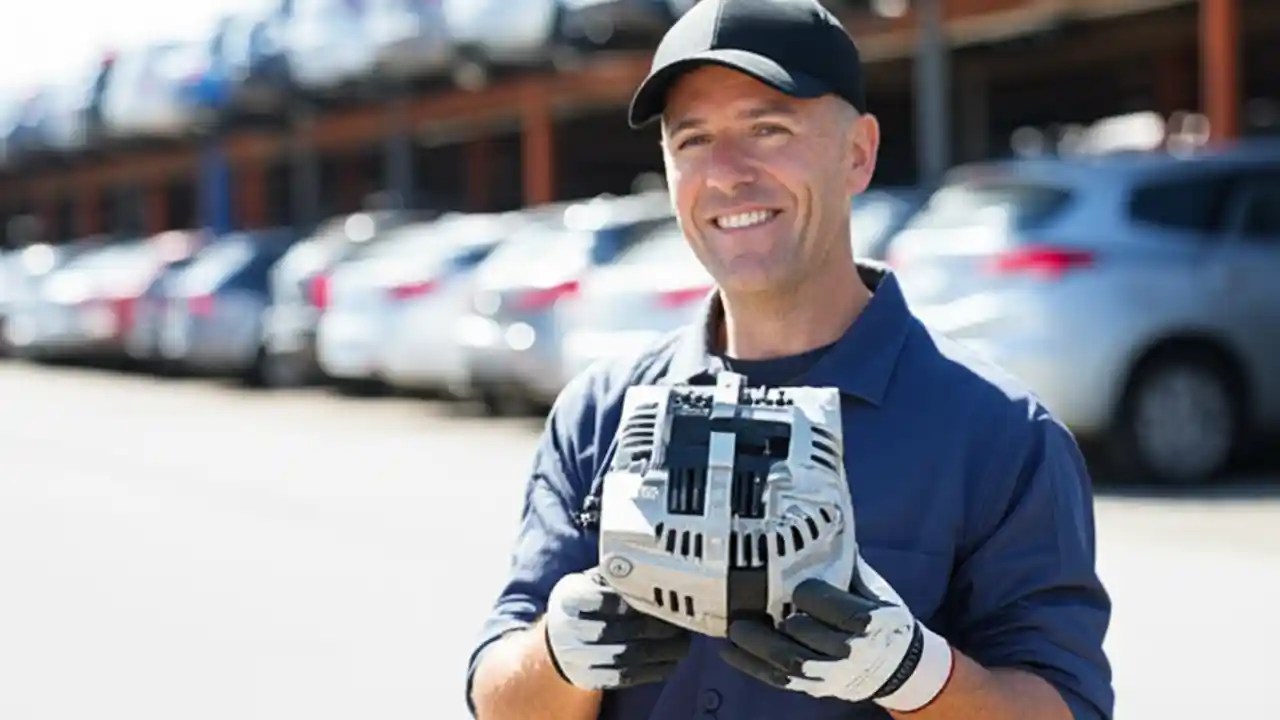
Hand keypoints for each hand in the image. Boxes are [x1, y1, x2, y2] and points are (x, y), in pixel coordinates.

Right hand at [543, 567, 692, 690]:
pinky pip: (625, 677)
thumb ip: (615, 577)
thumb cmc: (586, 605)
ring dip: (659, 651)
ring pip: (625, 656)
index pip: (601, 598)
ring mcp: (577, 657)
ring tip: (683, 643)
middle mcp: (568, 628)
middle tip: (681, 623)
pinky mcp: (590, 678)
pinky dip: (652, 670)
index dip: (633, 600)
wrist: (558, 642)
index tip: (662, 598)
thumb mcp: (590, 582)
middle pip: (617, 629)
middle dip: (654, 627)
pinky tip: (670, 661)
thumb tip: (654, 568)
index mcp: (570, 597)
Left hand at [719, 557, 954, 711]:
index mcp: (873, 622)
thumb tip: (826, 522)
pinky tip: (727, 649)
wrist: (900, 667)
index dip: (817, 599)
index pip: (844, 613)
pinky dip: (751, 666)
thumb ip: (849, 564)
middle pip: (812, 639)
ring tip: (733, 628)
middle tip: (752, 602)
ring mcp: (831, 674)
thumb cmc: (883, 619)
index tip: (798, 585)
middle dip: (783, 623)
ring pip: (791, 663)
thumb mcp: (876, 590)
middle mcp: (853, 652)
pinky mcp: (814, 688)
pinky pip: (778, 681)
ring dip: (758, 646)